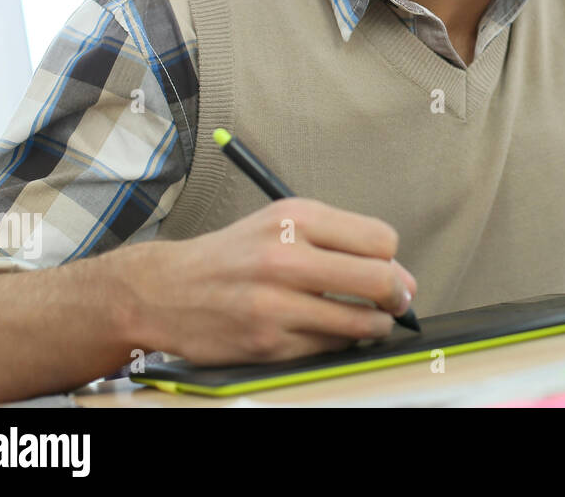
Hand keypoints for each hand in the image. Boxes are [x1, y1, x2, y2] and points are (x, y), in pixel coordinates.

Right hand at [121, 198, 417, 364]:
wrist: (164, 290)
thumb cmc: (234, 256)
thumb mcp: (281, 223)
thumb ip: (340, 239)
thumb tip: (401, 275)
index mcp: (296, 218)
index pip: (380, 240)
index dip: (392, 259)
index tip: (389, 270)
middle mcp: (286, 256)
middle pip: (379, 280)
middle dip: (397, 295)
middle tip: (396, 302)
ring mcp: (276, 303)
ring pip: (361, 321)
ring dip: (375, 325)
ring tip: (369, 321)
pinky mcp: (268, 342)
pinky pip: (331, 347)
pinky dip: (340, 342)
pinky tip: (328, 331)